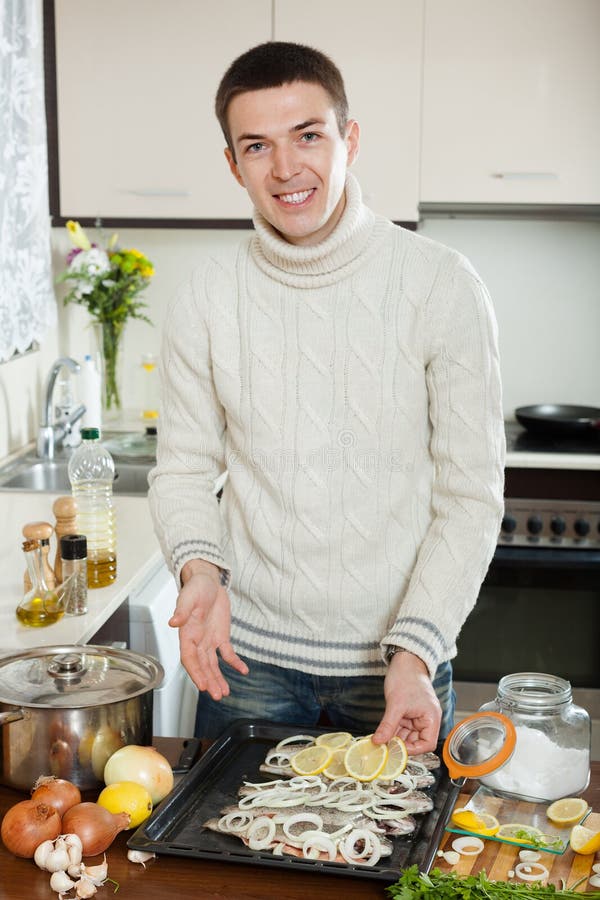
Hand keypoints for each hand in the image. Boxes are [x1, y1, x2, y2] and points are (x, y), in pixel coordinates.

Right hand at [169, 559, 248, 700]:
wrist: (208, 581)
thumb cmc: (195, 588)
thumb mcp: (188, 597)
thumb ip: (181, 610)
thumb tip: (173, 622)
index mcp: (187, 633)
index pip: (189, 658)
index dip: (195, 672)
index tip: (202, 685)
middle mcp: (197, 641)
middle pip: (202, 666)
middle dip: (209, 681)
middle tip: (217, 695)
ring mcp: (209, 641)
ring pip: (213, 664)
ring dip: (218, 678)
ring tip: (224, 693)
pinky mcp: (221, 637)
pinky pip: (228, 653)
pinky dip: (235, 662)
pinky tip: (243, 671)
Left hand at [371, 651, 441, 753]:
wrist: (404, 660)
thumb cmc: (406, 678)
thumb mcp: (395, 705)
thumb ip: (388, 726)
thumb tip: (378, 742)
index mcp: (431, 717)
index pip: (427, 743)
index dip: (413, 750)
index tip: (397, 750)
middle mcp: (426, 719)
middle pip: (416, 741)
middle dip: (400, 744)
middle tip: (384, 747)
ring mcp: (417, 716)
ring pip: (406, 735)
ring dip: (394, 738)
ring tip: (381, 741)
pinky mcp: (408, 712)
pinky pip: (401, 727)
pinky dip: (392, 730)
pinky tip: (382, 733)